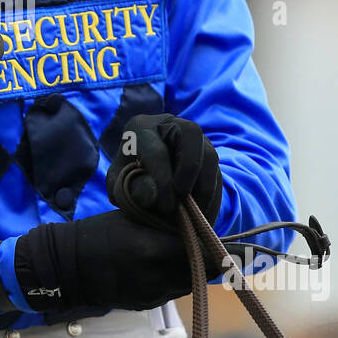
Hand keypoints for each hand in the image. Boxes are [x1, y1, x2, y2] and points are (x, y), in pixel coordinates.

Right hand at [12, 209, 221, 314]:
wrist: (67, 266)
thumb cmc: (99, 232)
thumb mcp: (134, 219)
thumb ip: (168, 224)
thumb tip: (200, 223)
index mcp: (151, 250)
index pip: (201, 254)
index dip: (219, 250)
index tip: (238, 246)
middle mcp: (154, 278)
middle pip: (200, 273)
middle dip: (210, 261)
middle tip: (220, 248)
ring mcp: (150, 296)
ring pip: (188, 284)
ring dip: (195, 271)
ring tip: (194, 254)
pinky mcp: (144, 306)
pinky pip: (171, 292)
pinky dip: (176, 279)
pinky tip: (168, 266)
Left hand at [105, 113, 221, 233]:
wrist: (142, 181)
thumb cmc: (127, 180)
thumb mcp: (120, 185)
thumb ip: (132, 189)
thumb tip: (153, 194)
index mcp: (140, 127)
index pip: (157, 149)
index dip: (162, 179)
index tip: (165, 207)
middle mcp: (169, 123)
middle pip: (191, 133)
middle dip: (189, 168)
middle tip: (183, 198)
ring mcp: (191, 137)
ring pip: (209, 153)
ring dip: (204, 184)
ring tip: (194, 212)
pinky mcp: (205, 152)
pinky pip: (216, 171)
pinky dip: (212, 193)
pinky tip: (202, 213)